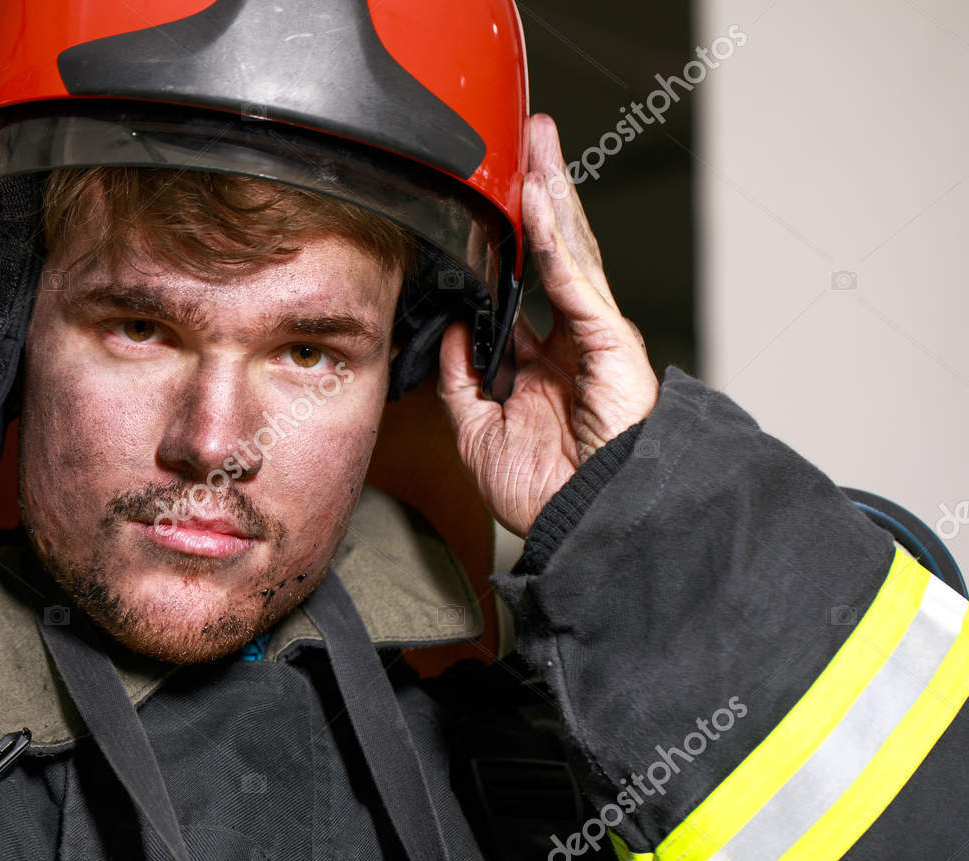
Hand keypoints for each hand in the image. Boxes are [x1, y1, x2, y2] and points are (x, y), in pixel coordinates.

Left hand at [437, 113, 659, 537]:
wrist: (581, 524)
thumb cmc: (543, 491)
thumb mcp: (476, 431)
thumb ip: (459, 380)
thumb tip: (448, 332)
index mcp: (544, 360)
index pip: (525, 283)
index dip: (512, 240)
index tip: (496, 202)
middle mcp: (570, 341)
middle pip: (554, 251)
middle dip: (541, 194)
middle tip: (528, 141)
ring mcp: (594, 337)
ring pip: (571, 250)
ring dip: (553, 194)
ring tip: (538, 145)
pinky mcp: (609, 341)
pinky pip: (576, 280)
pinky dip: (558, 238)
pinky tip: (542, 201)